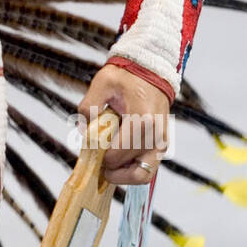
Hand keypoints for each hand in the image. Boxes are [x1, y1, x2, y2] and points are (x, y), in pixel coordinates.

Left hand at [78, 64, 169, 186]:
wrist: (151, 71)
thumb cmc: (127, 76)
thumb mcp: (102, 83)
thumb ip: (88, 107)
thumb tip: (83, 131)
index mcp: (141, 120)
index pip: (116, 154)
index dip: (99, 156)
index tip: (89, 148)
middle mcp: (155, 135)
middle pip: (126, 164)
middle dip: (107, 165)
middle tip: (94, 156)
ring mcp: (162, 142)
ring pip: (142, 175)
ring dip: (122, 175)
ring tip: (107, 168)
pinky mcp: (164, 145)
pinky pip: (149, 169)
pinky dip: (133, 172)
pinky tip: (119, 166)